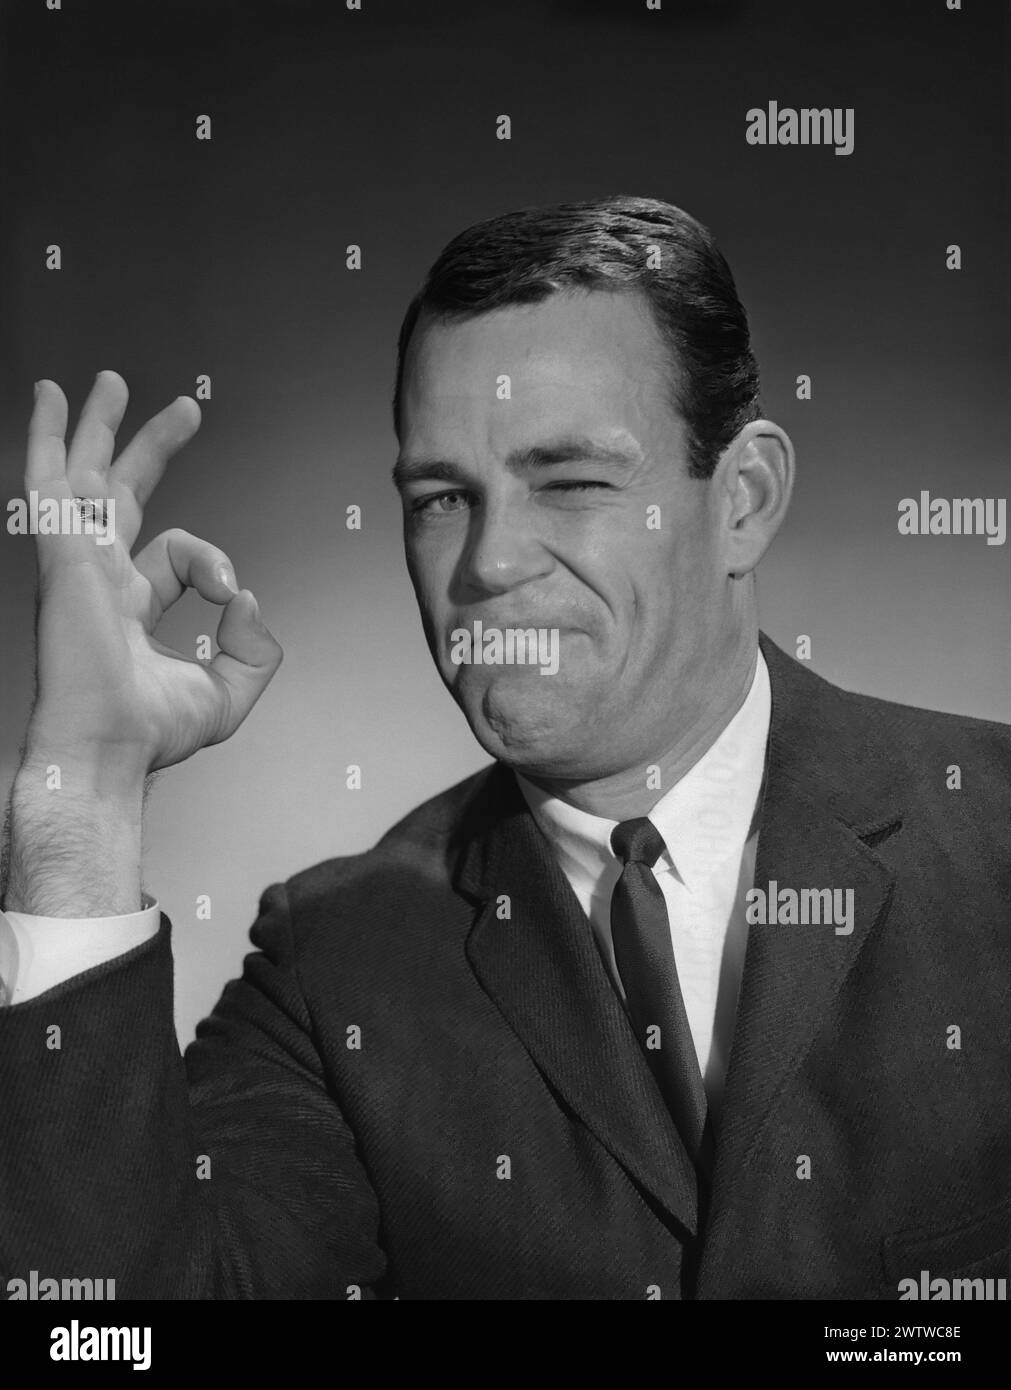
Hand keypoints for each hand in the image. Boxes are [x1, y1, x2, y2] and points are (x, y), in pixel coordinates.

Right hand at [24, 371, 282, 778]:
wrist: (108, 748)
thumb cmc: (151, 733)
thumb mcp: (229, 691)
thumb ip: (254, 648)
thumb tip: (248, 597)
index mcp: (130, 607)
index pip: (178, 553)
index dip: (214, 564)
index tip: (231, 597)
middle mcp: (98, 579)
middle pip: (124, 495)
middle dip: (150, 449)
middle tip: (183, 410)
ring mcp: (76, 563)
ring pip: (85, 476)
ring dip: (96, 426)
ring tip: (109, 381)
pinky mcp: (61, 554)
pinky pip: (51, 482)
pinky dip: (49, 437)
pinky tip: (51, 398)